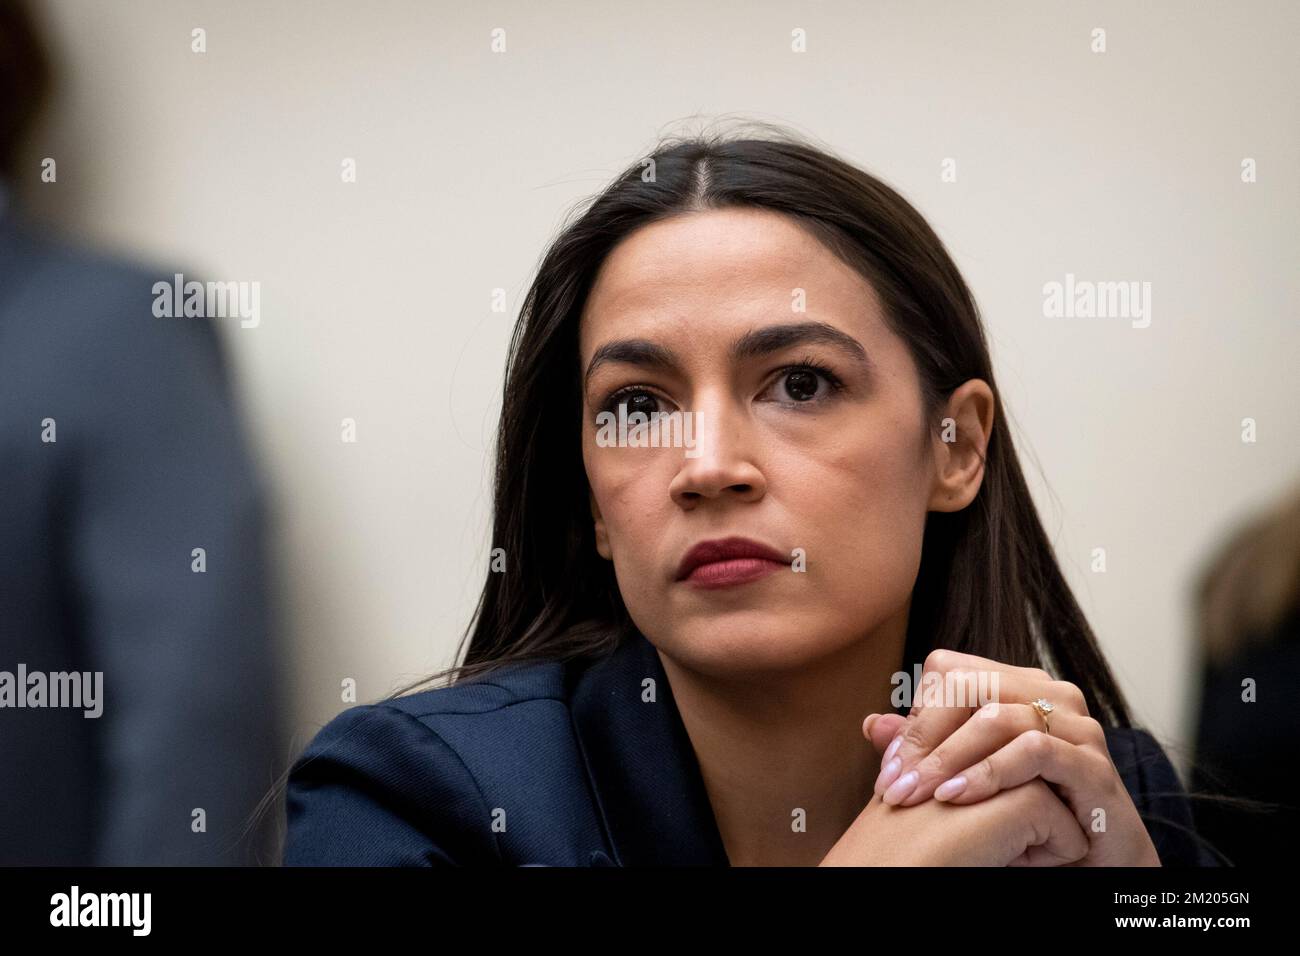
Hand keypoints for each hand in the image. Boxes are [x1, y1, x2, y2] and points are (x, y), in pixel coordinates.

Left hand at [861, 649, 1160, 865]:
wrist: (1097, 859)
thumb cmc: (1029, 812)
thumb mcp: (968, 776)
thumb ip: (926, 748)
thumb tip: (873, 725)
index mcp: (1017, 685)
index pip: (949, 671)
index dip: (915, 714)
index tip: (890, 764)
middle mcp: (1050, 694)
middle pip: (968, 687)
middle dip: (923, 738)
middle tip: (894, 784)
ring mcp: (1076, 725)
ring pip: (998, 717)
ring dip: (947, 759)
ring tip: (917, 793)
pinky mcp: (1093, 763)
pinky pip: (1034, 752)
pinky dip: (988, 774)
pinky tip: (957, 798)